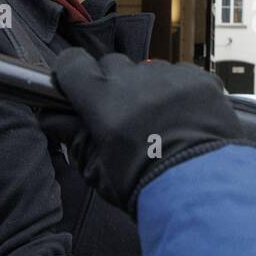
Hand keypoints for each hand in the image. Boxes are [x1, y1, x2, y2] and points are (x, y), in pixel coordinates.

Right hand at [50, 51, 242, 212]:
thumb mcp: (99, 171)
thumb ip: (75, 139)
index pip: (73, 63)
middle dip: (113, 83)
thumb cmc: (146, 187)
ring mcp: (171, 76)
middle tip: (123, 114)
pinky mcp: (201, 80)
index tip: (76, 86)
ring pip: (149, 70)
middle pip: (113, 64)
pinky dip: (180, 90)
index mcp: (102, 99)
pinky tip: (185, 117)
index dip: (72, 72)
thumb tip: (51, 118)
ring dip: (148, 87)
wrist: (203, 191)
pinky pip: (182, 74)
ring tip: (160, 120)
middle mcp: (135, 79)